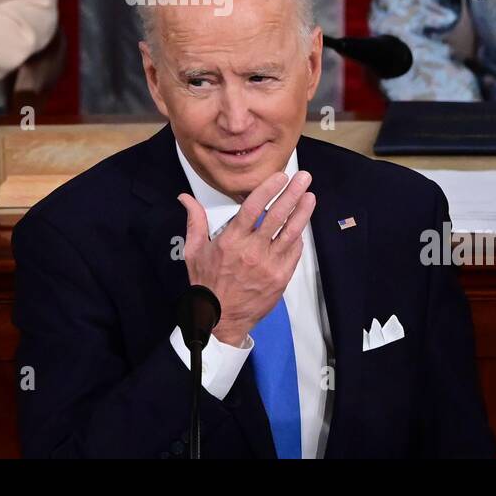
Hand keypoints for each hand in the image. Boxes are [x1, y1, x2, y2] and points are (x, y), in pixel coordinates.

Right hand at [178, 170, 315, 347]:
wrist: (220, 319)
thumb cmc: (207, 284)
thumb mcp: (194, 251)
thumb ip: (194, 221)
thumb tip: (185, 198)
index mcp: (232, 241)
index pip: (254, 207)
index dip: (268, 189)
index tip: (280, 176)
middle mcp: (252, 251)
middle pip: (278, 216)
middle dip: (293, 194)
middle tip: (304, 178)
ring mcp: (269, 265)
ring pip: (291, 233)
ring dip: (302, 213)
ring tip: (310, 197)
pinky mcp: (280, 278)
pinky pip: (293, 253)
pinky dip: (298, 238)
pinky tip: (301, 226)